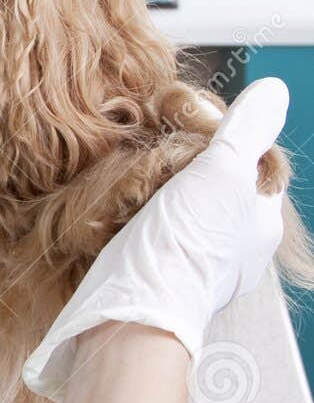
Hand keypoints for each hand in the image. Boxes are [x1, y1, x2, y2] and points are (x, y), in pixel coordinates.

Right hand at [23, 78, 287, 401]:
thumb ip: (248, 130)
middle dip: (188, 164)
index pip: (252, 163)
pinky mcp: (161, 276)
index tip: (192, 125)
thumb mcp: (223, 170)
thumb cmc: (185, 246)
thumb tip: (274, 92)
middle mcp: (237, 249)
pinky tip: (128, 210)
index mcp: (262, 224)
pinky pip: (156, 232)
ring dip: (162, 189)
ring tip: (142, 177)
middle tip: (161, 150)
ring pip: (184, 207)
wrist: (133, 310)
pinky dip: (142, 217)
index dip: (224, 137)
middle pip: (216, 184)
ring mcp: (199, 266)